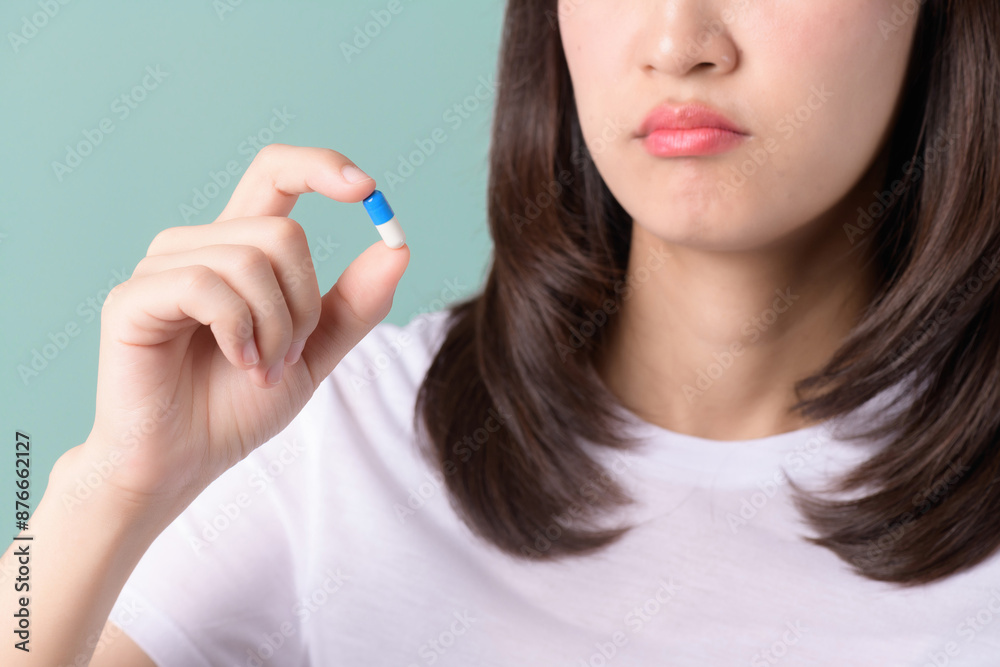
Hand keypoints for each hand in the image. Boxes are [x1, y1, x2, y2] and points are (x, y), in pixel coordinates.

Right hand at [73, 144, 408, 517]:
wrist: (185, 460)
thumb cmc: (239, 404)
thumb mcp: (316, 352)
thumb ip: (356, 303)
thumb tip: (399, 247)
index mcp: (240, 248)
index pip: (277, 172)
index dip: (322, 166)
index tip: (367, 191)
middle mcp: (199, 244)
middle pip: (284, 232)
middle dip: (304, 306)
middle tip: (287, 356)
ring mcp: (162, 267)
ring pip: (252, 261)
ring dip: (275, 329)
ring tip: (258, 368)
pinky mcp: (133, 297)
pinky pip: (208, 286)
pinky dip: (239, 332)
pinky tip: (236, 361)